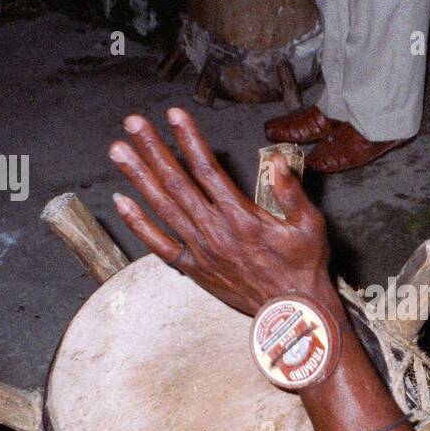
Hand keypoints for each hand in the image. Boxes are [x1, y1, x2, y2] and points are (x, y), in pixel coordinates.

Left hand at [108, 108, 338, 317]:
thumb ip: (292, 192)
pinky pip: (160, 244)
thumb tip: (277, 162)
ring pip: (163, 207)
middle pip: (176, 182)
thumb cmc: (302, 269)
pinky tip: (122, 201)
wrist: (290, 314)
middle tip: (132, 124)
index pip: (207, 169)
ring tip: (119, 152)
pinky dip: (139, 223)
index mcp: (241, 216)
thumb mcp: (310, 226)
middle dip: (153, 149)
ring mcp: (200, 250)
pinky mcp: (194, 268)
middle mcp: (214, 230)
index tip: (174, 115)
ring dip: (139, 177)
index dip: (189, 140)